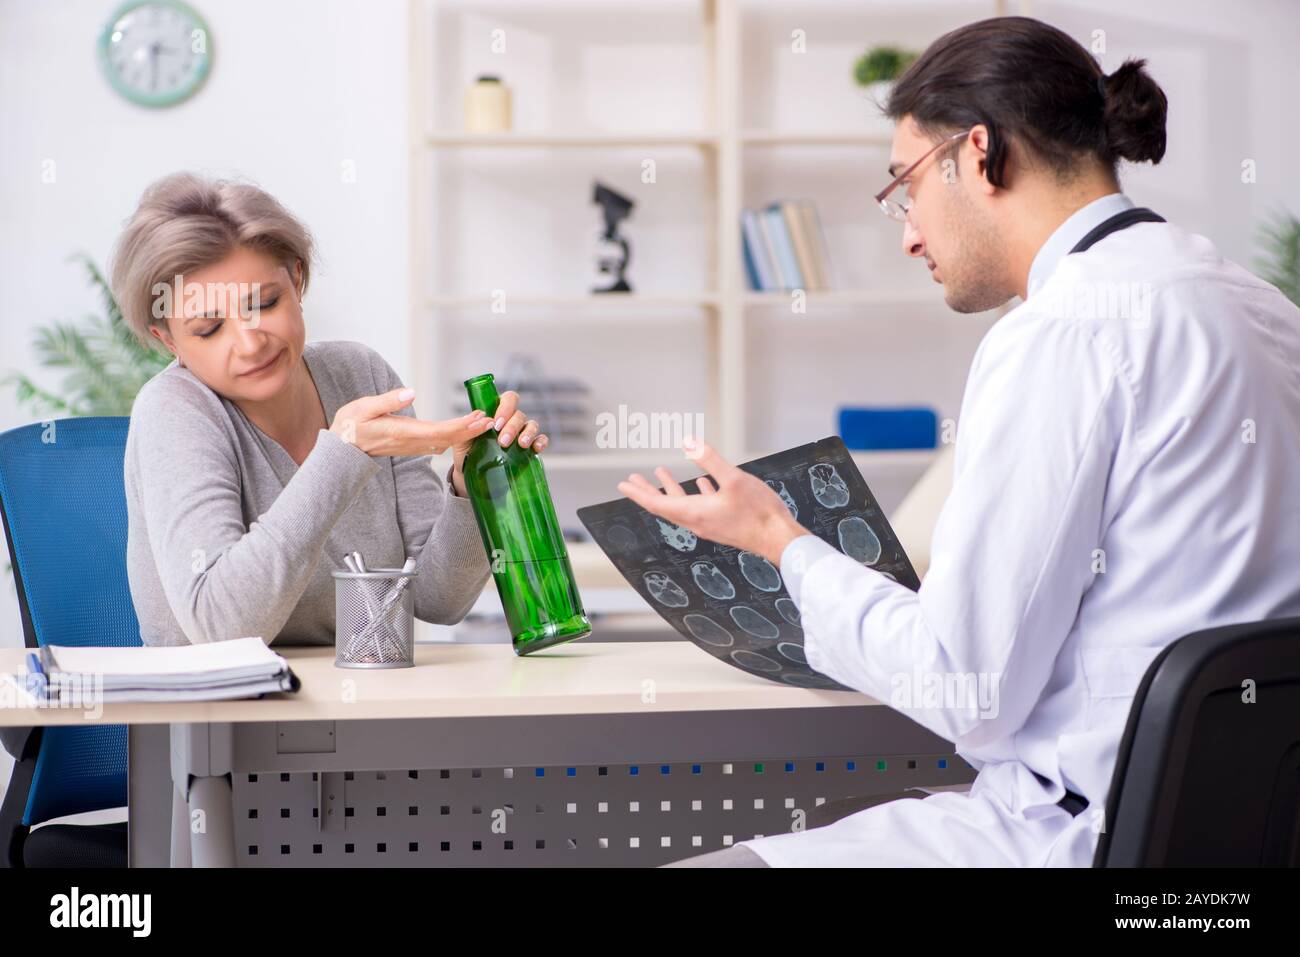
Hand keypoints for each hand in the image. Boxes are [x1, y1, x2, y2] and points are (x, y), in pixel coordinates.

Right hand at [330, 387, 493, 456]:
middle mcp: (410, 442)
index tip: (478, 418)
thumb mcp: (363, 407)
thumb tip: (411, 393)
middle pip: (448, 438)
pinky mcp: (409, 446)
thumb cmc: (350, 425)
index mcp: (402, 432)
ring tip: (482, 423)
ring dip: (464, 434)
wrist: (341, 449)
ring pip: (444, 442)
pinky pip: (437, 444)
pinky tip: (462, 431)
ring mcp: (411, 447)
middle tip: (490, 420)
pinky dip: (453, 438)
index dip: (462, 426)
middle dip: (470, 431)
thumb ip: (387, 401)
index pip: (439, 430)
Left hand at [448, 389, 549, 495]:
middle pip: (519, 414)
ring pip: (531, 425)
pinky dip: (541, 442)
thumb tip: (481, 418)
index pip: (508, 399)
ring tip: (521, 445)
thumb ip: (467, 426)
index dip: (505, 408)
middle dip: (512, 427)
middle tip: (503, 441)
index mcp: (496, 412)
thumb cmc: (466, 451)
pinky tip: (536, 448)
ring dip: (527, 433)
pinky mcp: (529, 449)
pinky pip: (541, 440)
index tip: (496, 423)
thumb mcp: (460, 437)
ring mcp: (521, 434)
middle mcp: (511, 421)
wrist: (469, 472)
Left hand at [616, 439, 808, 564]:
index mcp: (694, 513)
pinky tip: (701, 483)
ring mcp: (710, 524)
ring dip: (671, 489)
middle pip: (664, 505)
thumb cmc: (760, 513)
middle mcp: (697, 521)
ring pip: (682, 505)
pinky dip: (695, 494)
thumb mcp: (734, 479)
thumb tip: (688, 441)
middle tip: (632, 480)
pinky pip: (701, 507)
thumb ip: (710, 460)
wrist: (780, 539)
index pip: (656, 503)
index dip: (638, 492)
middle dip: (647, 490)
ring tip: (662, 473)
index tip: (622, 484)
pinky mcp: (723, 524)